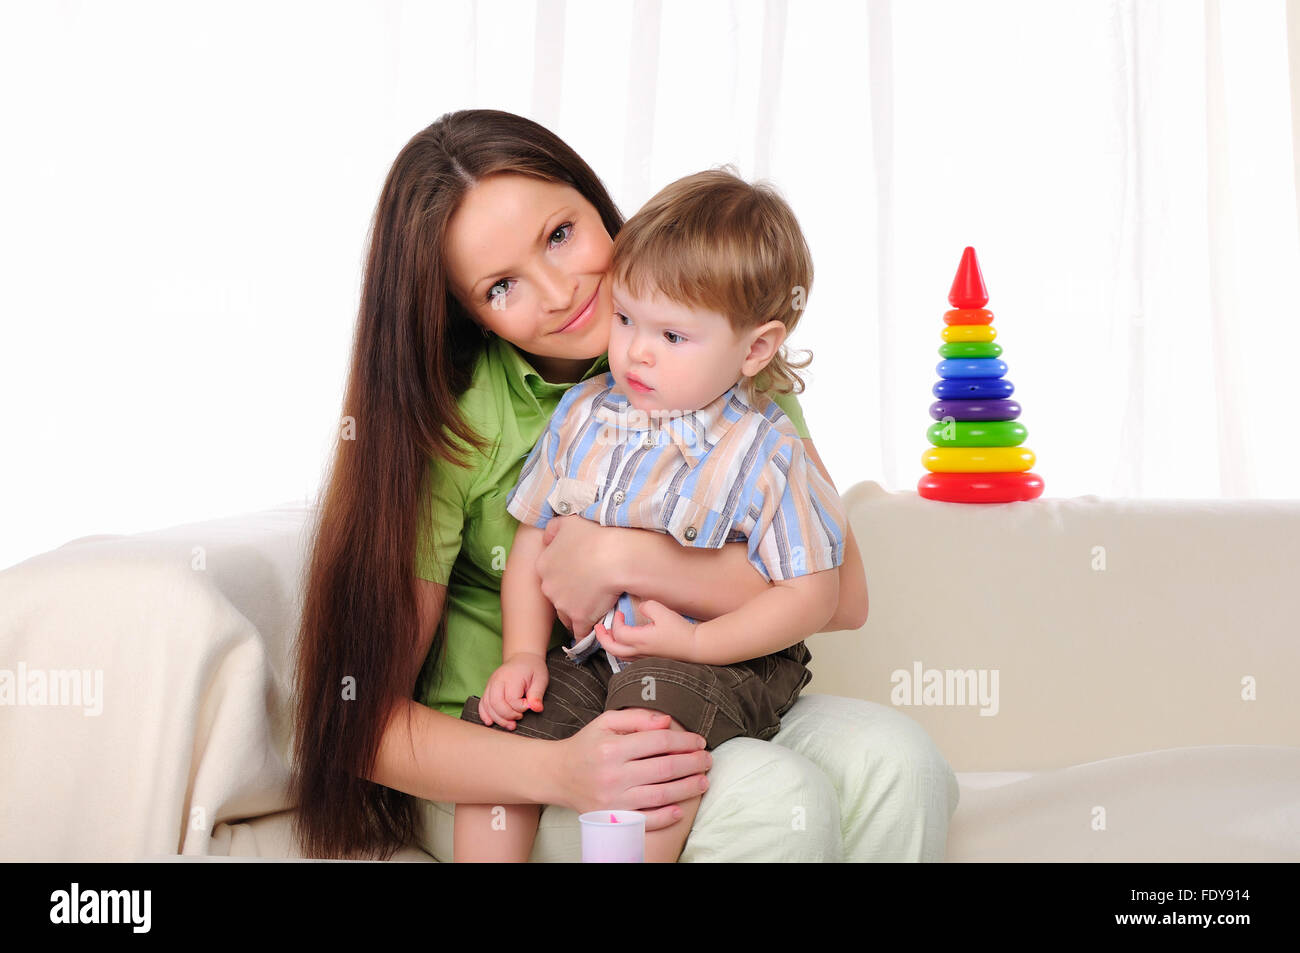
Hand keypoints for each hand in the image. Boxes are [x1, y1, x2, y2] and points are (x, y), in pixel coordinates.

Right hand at [478, 652, 548, 729]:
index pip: (512, 699)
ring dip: (498, 719)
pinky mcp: (488, 689)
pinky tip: (491, 722)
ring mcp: (490, 685)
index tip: (529, 705)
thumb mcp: (541, 679)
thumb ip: (537, 694)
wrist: (522, 658)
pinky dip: (485, 714)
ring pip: (487, 706)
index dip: (521, 707)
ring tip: (510, 725)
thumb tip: (537, 708)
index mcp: (511, 677)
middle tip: (519, 718)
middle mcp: (497, 680)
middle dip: (508, 716)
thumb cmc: (533, 669)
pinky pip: (482, 704)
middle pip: (496, 703)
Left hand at [536, 515, 628, 635]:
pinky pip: (581, 631)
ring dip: (577, 611)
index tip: (577, 574)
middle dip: (569, 594)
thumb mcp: (569, 522)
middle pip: (556, 594)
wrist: (616, 556)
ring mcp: (563, 604)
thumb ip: (552, 529)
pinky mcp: (579, 618)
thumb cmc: (594, 535)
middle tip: (588, 587)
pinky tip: (596, 626)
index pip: (549, 575)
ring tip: (595, 605)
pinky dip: (587, 631)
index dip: (563, 575)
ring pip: (566, 613)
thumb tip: (546, 539)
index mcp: (543, 564)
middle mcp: (548, 586)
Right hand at [557, 708, 710, 830]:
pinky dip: (665, 816)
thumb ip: (637, 718)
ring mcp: (613, 800)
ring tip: (703, 781)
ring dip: (687, 788)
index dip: (684, 740)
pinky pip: (644, 820)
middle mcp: (612, 774)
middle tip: (708, 760)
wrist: (558, 775)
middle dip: (692, 763)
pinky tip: (680, 809)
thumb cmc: (587, 745)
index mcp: (612, 747)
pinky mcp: (612, 818)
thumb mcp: (606, 722)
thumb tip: (667, 722)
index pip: (658, 742)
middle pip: (664, 768)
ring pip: (660, 794)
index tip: (699, 741)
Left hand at [594, 601, 698, 663]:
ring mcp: (644, 658)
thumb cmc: (680, 631)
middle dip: (602, 638)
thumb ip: (647, 607)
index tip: (620, 614)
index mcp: (640, 640)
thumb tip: (640, 608)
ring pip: (619, 655)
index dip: (615, 622)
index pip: (618, 633)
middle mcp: (639, 652)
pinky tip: (623, 644)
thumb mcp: (663, 612)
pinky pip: (628, 658)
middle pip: (612, 649)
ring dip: (610, 645)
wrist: (695, 647)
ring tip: (608, 636)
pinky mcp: (649, 660)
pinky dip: (620, 650)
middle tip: (598, 629)